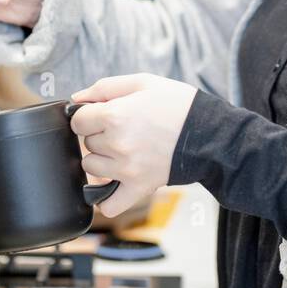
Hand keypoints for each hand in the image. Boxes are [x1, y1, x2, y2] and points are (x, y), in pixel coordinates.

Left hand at [68, 73, 197, 218]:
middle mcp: (117, 144)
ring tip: (124, 151)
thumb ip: (104, 88)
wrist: (210, 133)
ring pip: (91, 168)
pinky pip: (108, 205)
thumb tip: (76, 98)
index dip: (88, 115)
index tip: (102, 115)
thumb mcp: (143, 82)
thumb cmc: (178, 105)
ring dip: (102, 160)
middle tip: (125, 129)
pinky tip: (113, 184)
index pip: (77, 120)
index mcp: (115, 115)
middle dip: (100, 135)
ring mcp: (126, 169)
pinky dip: (106, 198)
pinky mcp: (138, 188)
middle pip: (87, 143)